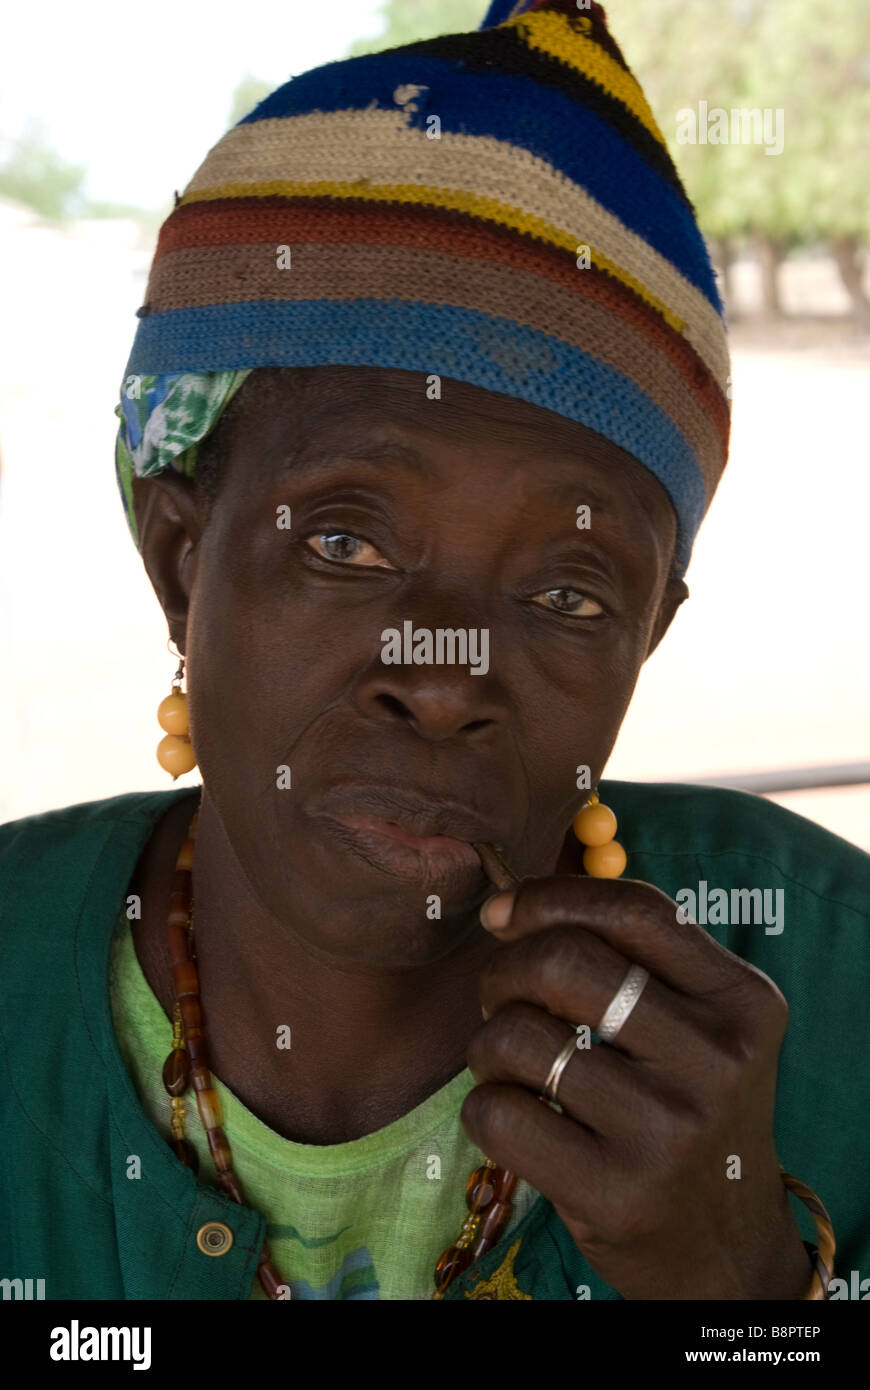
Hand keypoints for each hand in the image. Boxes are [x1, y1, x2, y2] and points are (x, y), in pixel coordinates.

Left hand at [461, 874, 809, 1299]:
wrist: (724, 1245)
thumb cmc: (686, 1107)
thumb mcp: (698, 1024)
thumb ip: (628, 956)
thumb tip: (503, 908)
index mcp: (741, 1001)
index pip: (634, 911)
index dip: (550, 897)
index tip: (503, 912)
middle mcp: (716, 1060)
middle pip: (563, 961)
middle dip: (504, 970)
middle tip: (500, 997)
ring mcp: (668, 1131)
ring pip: (517, 1037)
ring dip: (489, 1043)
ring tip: (511, 1066)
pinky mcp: (615, 1193)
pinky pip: (498, 1113)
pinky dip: (484, 1106)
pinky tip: (515, 1117)